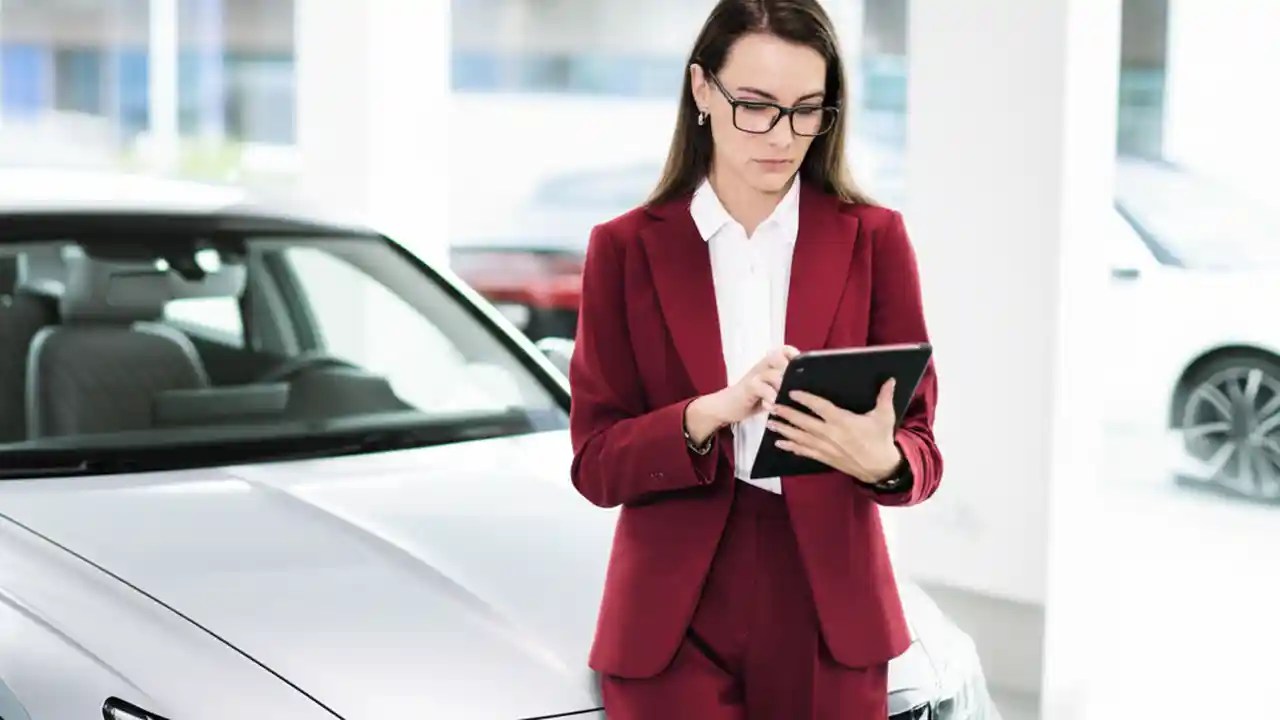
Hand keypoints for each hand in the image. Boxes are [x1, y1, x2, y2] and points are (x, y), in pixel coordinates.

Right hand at [684, 345, 799, 444]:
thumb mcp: (771, 390)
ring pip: (774, 374)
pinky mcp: (748, 386)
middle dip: (790, 371)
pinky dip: (770, 397)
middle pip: (780, 358)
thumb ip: (785, 386)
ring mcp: (755, 375)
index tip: (805, 371)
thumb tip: (809, 390)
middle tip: (797, 387)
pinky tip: (772, 407)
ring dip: (783, 387)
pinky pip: (762, 387)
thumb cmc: (752, 399)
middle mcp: (763, 366)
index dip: (795, 356)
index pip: (786, 351)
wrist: (725, 406)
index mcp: (770, 365)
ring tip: (786, 399)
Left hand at [766, 378, 903, 484]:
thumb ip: (885, 397)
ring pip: (800, 437)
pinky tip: (780, 443)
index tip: (792, 392)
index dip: (805, 399)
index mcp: (843, 421)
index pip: (820, 407)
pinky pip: (805, 452)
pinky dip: (792, 447)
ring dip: (784, 430)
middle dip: (786, 414)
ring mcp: (826, 447)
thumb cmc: (881, 440)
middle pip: (803, 422)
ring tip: (769, 423)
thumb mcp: (884, 416)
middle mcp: (831, 434)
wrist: (881, 468)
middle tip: (772, 406)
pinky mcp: (825, 458)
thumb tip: (890, 379)